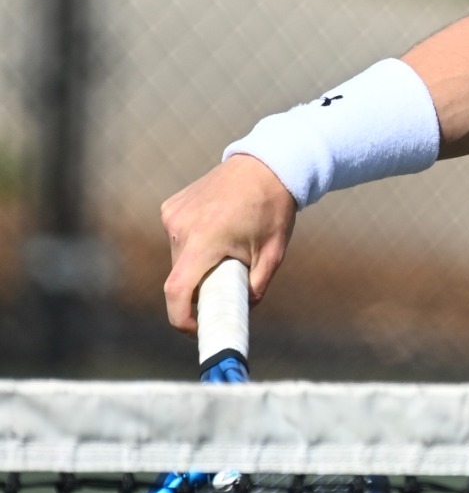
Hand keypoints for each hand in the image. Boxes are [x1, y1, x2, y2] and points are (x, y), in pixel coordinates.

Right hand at [160, 153, 297, 332]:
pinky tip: (219, 229)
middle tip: (227, 283)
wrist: (267, 164)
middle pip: (180, 275)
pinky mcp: (170, 207)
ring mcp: (172, 215)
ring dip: (197, 264)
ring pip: (178, 257)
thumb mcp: (273, 252)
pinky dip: (193, 244)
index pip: (177, 291)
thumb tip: (242, 309)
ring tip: (229, 247)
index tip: (196, 328)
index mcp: (204, 241)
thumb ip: (257, 286)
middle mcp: (180, 228)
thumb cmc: (273, 208)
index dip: (182, 318)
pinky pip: (178, 237)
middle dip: (200, 287)